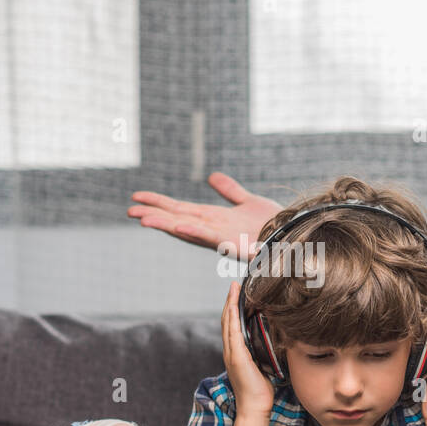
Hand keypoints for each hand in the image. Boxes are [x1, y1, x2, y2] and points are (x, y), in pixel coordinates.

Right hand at [129, 172, 281, 260]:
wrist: (297, 236)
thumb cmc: (275, 225)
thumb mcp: (248, 202)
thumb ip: (229, 191)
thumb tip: (211, 177)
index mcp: (215, 220)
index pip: (180, 210)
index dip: (159, 204)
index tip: (136, 198)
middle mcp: (216, 231)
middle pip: (179, 220)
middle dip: (155, 216)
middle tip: (129, 211)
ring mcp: (226, 240)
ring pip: (190, 232)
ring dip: (167, 226)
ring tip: (145, 220)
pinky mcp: (240, 248)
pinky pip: (216, 241)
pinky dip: (198, 233)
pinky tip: (181, 225)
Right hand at [221, 280, 275, 417]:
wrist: (255, 407)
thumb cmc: (261, 391)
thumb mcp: (263, 366)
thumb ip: (263, 354)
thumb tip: (275, 343)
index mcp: (235, 353)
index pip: (232, 326)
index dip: (233, 309)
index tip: (238, 294)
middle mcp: (230, 351)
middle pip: (227, 320)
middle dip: (230, 301)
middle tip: (234, 285)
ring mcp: (231, 353)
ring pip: (227, 323)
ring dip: (230, 304)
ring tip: (234, 289)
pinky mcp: (236, 357)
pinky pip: (232, 333)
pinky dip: (232, 318)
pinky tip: (234, 306)